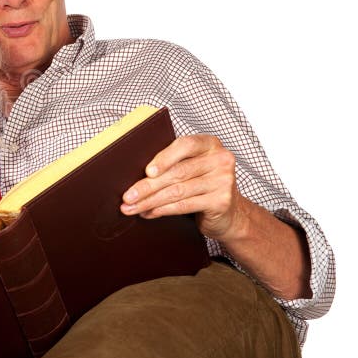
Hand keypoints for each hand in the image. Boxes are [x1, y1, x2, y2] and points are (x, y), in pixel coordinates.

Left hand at [120, 134, 246, 239]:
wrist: (230, 213)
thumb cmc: (202, 185)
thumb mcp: (192, 167)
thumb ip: (173, 163)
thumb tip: (136, 173)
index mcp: (210, 144)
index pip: (185, 145)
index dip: (164, 158)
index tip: (147, 171)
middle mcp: (220, 159)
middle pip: (177, 172)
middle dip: (147, 186)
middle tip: (127, 196)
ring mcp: (223, 181)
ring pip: (178, 191)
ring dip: (150, 201)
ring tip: (132, 207)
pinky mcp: (221, 201)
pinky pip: (185, 205)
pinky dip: (163, 210)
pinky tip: (149, 212)